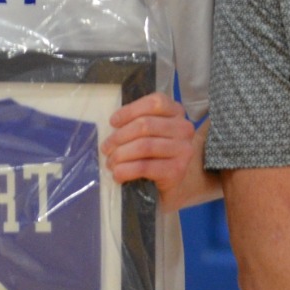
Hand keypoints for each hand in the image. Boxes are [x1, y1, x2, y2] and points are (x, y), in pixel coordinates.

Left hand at [102, 96, 215, 211]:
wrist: (174, 185)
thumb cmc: (156, 154)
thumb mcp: (150, 133)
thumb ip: (136, 122)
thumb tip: (112, 124)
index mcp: (176, 112)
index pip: (154, 103)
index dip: (129, 111)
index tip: (112, 122)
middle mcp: (184, 128)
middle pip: (145, 125)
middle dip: (119, 137)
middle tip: (106, 148)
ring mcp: (183, 149)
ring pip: (144, 146)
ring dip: (120, 155)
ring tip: (110, 163)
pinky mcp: (177, 170)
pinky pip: (145, 167)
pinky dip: (126, 170)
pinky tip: (118, 175)